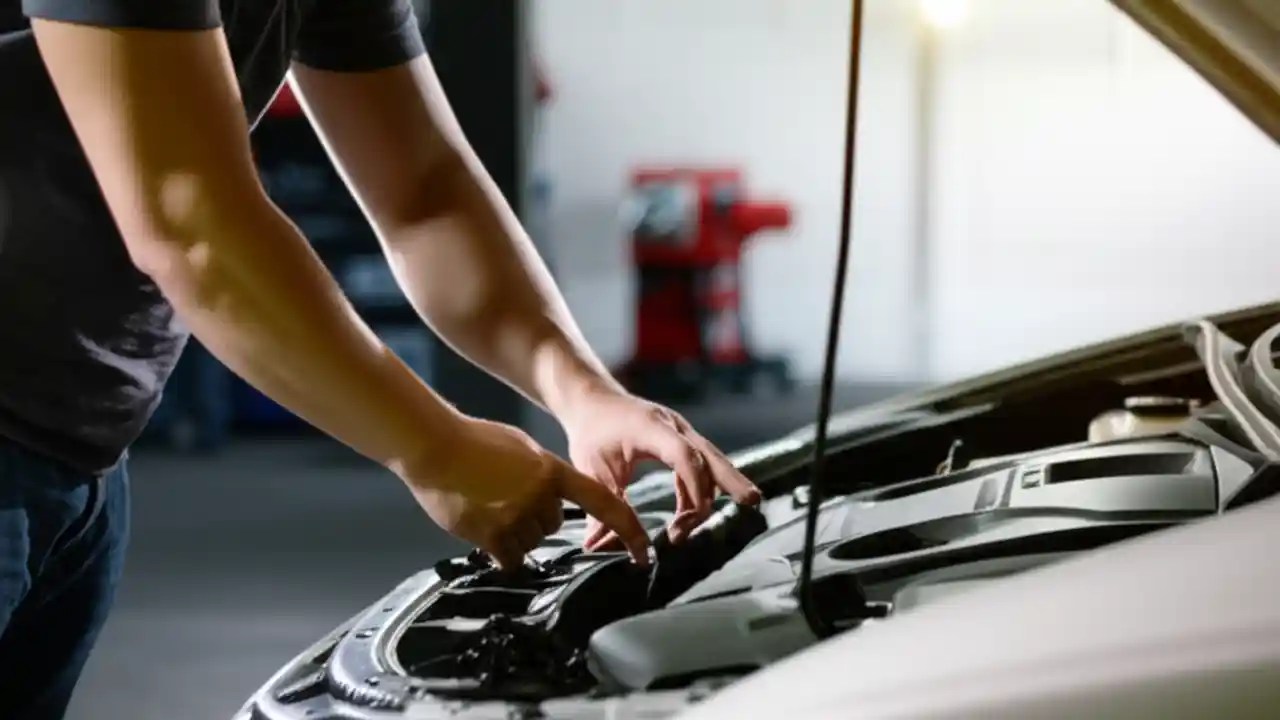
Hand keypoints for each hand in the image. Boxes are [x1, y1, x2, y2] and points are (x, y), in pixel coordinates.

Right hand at [402, 415, 650, 569]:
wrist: (434, 446)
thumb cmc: (475, 442)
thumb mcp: (523, 449)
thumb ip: (546, 474)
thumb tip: (556, 495)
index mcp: (553, 471)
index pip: (603, 502)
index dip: (627, 528)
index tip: (644, 551)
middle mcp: (540, 497)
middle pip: (553, 526)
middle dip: (535, 517)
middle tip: (505, 495)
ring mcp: (517, 518)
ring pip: (530, 543)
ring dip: (514, 533)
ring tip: (488, 504)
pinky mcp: (493, 537)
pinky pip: (510, 559)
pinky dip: (500, 550)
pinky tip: (483, 525)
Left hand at [559, 387, 760, 550]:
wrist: (592, 400)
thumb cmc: (591, 431)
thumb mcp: (591, 470)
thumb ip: (601, 509)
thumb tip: (598, 548)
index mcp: (651, 428)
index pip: (683, 455)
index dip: (694, 485)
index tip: (692, 515)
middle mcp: (673, 427)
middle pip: (710, 455)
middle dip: (733, 480)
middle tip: (752, 502)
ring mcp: (680, 432)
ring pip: (711, 460)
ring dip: (718, 490)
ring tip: (715, 522)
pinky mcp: (680, 440)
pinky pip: (700, 465)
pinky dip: (702, 488)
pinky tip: (695, 512)